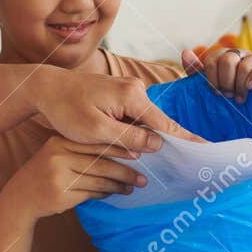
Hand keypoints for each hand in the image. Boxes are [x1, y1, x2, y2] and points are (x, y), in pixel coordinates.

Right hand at [0, 136, 148, 220]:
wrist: (21, 196)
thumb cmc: (46, 172)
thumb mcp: (58, 153)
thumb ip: (82, 149)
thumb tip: (121, 147)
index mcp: (60, 141)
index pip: (97, 142)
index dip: (120, 147)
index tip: (140, 153)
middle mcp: (59, 156)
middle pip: (101, 162)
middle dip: (125, 170)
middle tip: (143, 177)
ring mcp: (59, 176)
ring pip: (99, 180)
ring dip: (119, 185)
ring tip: (133, 187)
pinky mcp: (62, 194)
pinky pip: (92, 193)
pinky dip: (106, 193)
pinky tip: (115, 192)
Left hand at [29, 67, 202, 149]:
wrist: (45, 87)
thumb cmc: (66, 109)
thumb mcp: (97, 130)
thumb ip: (128, 137)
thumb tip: (157, 145)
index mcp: (133, 96)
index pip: (165, 125)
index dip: (186, 140)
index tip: (206, 150)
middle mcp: (135, 89)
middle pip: (158, 124)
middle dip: (171, 143)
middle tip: (191, 164)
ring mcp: (127, 90)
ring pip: (146, 122)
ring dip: (152, 140)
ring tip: (173, 160)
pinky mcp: (119, 95)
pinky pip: (135, 118)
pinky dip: (140, 133)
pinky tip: (145, 148)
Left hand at [181, 46, 251, 104]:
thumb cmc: (228, 93)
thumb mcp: (210, 83)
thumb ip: (196, 71)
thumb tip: (185, 52)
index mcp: (221, 56)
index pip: (212, 60)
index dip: (212, 79)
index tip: (216, 93)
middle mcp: (237, 53)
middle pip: (227, 60)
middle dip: (226, 82)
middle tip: (228, 95)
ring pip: (244, 65)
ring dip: (240, 85)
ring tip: (240, 99)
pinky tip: (251, 88)